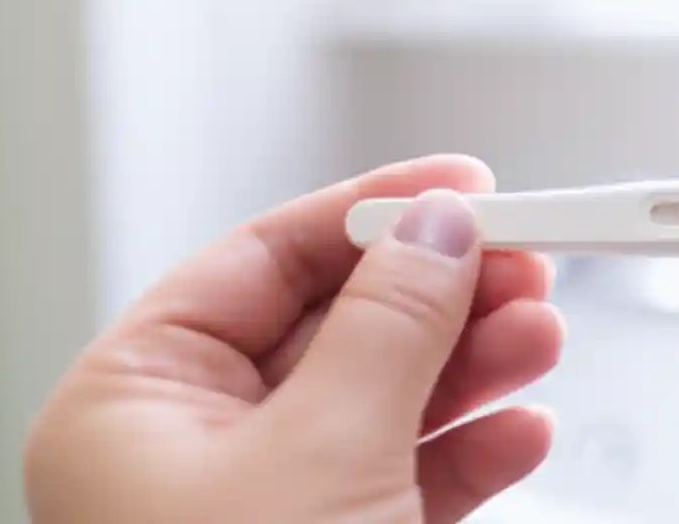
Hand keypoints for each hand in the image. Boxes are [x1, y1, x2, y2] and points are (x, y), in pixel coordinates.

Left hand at [25, 155, 565, 522]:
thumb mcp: (323, 457)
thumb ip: (387, 328)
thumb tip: (438, 229)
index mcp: (136, 402)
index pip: (260, 262)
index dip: (368, 214)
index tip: (461, 187)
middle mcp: (192, 448)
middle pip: (335, 325)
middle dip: (439, 293)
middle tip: (523, 258)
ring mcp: (267, 505)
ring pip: (383, 398)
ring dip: (472, 364)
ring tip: (542, 331)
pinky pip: (406, 476)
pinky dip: (473, 451)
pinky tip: (524, 424)